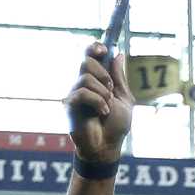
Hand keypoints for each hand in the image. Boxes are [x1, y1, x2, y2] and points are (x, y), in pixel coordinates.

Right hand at [66, 43, 131, 161]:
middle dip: (103, 74)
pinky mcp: (69, 105)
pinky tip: (102, 113)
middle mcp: (83, 84)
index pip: (89, 56)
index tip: (103, 50)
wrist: (108, 147)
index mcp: (96, 80)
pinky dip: (97, 102)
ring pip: (86, 77)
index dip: (94, 48)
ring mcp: (75, 94)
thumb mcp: (124, 98)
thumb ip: (119, 77)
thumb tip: (118, 54)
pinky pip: (82, 93)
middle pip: (86, 61)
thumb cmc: (116, 126)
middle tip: (111, 90)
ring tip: (107, 107)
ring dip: (103, 92)